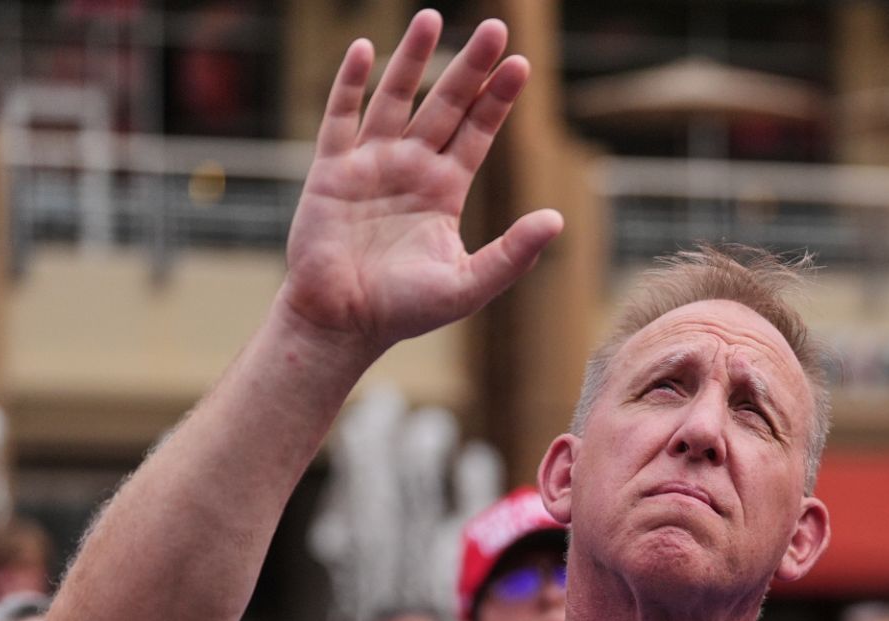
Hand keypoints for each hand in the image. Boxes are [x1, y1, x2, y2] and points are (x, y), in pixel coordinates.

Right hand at [279, 12, 563, 357]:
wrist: (343, 323)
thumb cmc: (405, 310)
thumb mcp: (469, 285)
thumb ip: (513, 255)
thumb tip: (557, 220)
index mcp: (444, 191)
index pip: (477, 133)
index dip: (497, 99)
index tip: (520, 64)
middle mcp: (410, 168)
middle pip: (445, 105)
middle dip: (468, 67)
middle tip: (494, 26)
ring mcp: (370, 164)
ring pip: (395, 98)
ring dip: (413, 59)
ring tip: (431, 18)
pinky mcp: (331, 170)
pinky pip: (340, 117)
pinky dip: (351, 83)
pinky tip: (367, 50)